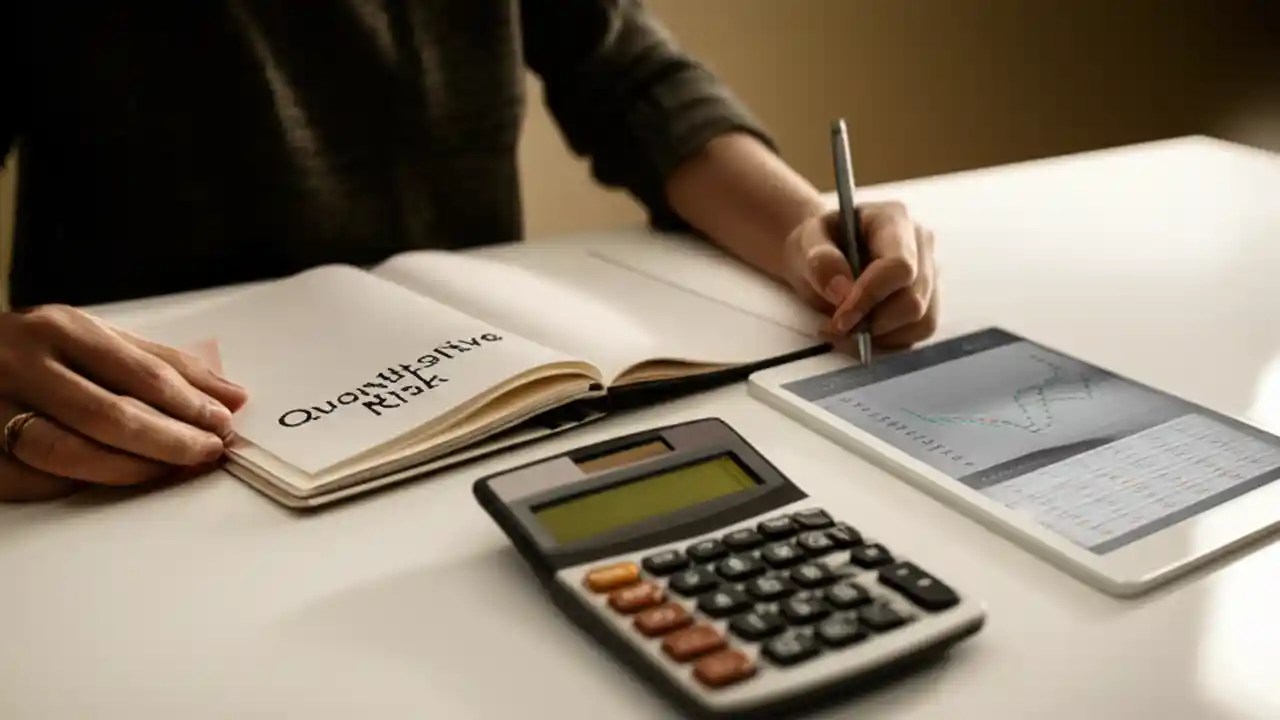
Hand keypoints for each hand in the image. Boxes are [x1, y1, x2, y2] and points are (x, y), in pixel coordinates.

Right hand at [0, 305, 247, 501]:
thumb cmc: (29, 351)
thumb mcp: (90, 339)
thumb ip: (160, 365)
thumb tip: (230, 396)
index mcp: (59, 330)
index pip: (140, 373)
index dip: (189, 403)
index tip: (222, 423)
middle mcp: (22, 364)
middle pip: (110, 415)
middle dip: (170, 440)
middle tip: (207, 451)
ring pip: (68, 451)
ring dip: (130, 468)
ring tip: (168, 470)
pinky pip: (30, 479)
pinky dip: (75, 485)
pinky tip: (108, 482)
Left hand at [783, 201, 937, 350]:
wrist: (823, 255)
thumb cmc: (816, 245)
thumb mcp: (805, 245)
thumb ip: (821, 262)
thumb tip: (843, 293)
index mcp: (893, 220)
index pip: (899, 266)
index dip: (871, 297)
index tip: (840, 319)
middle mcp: (921, 245)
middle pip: (914, 299)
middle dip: (874, 323)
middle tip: (836, 328)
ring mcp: (930, 273)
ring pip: (923, 320)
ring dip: (882, 336)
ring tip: (847, 330)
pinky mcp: (928, 300)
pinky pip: (919, 332)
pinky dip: (890, 342)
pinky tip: (864, 333)